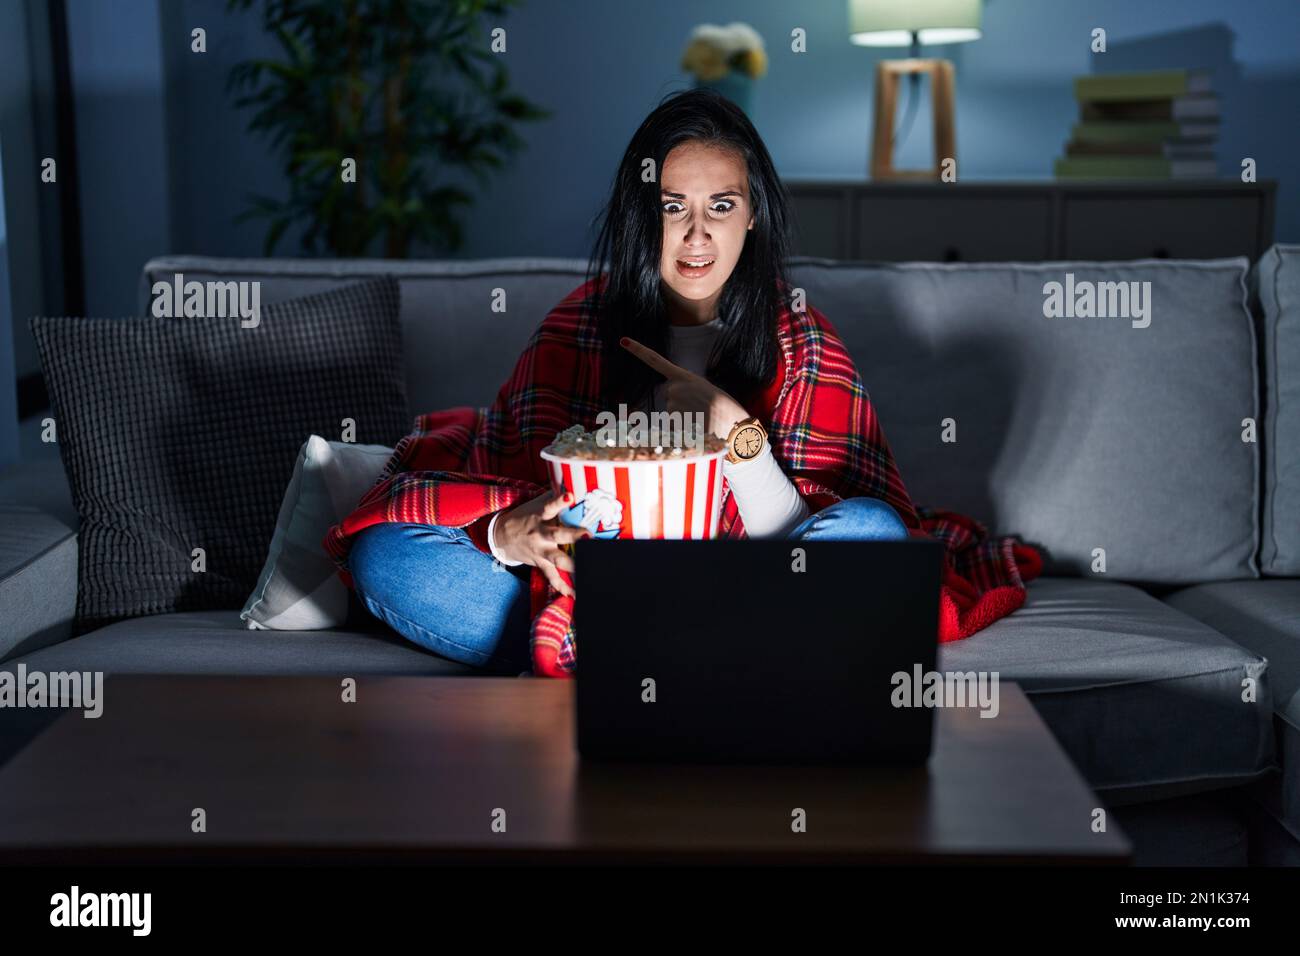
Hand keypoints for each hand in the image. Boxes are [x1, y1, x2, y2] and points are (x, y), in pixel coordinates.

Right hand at [491, 490, 588, 596]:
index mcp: (540, 516)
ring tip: (587, 572)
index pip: (550, 506)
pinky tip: (575, 595)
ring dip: (573, 566)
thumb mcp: (536, 504)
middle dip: (574, 536)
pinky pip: (552, 577)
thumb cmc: (526, 516)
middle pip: (558, 535)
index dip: (559, 500)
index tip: (570, 495)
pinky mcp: (540, 563)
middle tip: (588, 536)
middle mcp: (540, 534)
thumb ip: (554, 496)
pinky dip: (562, 587)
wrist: (501, 536)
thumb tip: (574, 480)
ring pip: (557, 560)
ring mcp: (540, 551)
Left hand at [621, 336, 749, 439]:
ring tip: (702, 419)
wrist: (735, 426)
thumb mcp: (705, 391)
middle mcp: (674, 387)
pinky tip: (697, 428)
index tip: (623, 340)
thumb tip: (670, 404)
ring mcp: (672, 404)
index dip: (638, 350)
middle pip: (667, 396)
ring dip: (683, 419)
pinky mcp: (672, 420)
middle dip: (679, 405)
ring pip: (669, 413)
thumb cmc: (724, 410)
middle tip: (700, 410)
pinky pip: (671, 427)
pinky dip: (682, 430)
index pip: (656, 361)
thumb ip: (685, 391)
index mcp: (684, 377)